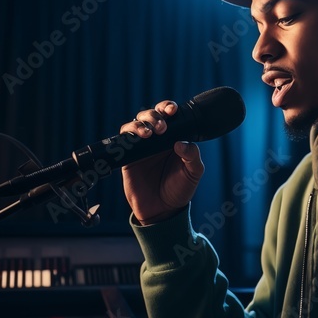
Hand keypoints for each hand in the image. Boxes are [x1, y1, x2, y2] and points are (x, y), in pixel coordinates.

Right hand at [120, 100, 203, 224]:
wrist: (162, 210)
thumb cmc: (179, 189)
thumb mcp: (193, 172)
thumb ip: (192, 156)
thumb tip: (181, 143)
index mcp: (173, 138)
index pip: (169, 116)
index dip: (168, 108)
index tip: (173, 110)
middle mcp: (156, 139)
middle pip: (150, 115)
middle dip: (155, 115)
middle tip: (162, 127)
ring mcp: (141, 147)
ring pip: (135, 124)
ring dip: (141, 123)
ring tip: (150, 133)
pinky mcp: (128, 157)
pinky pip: (124, 139)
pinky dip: (128, 134)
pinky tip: (137, 138)